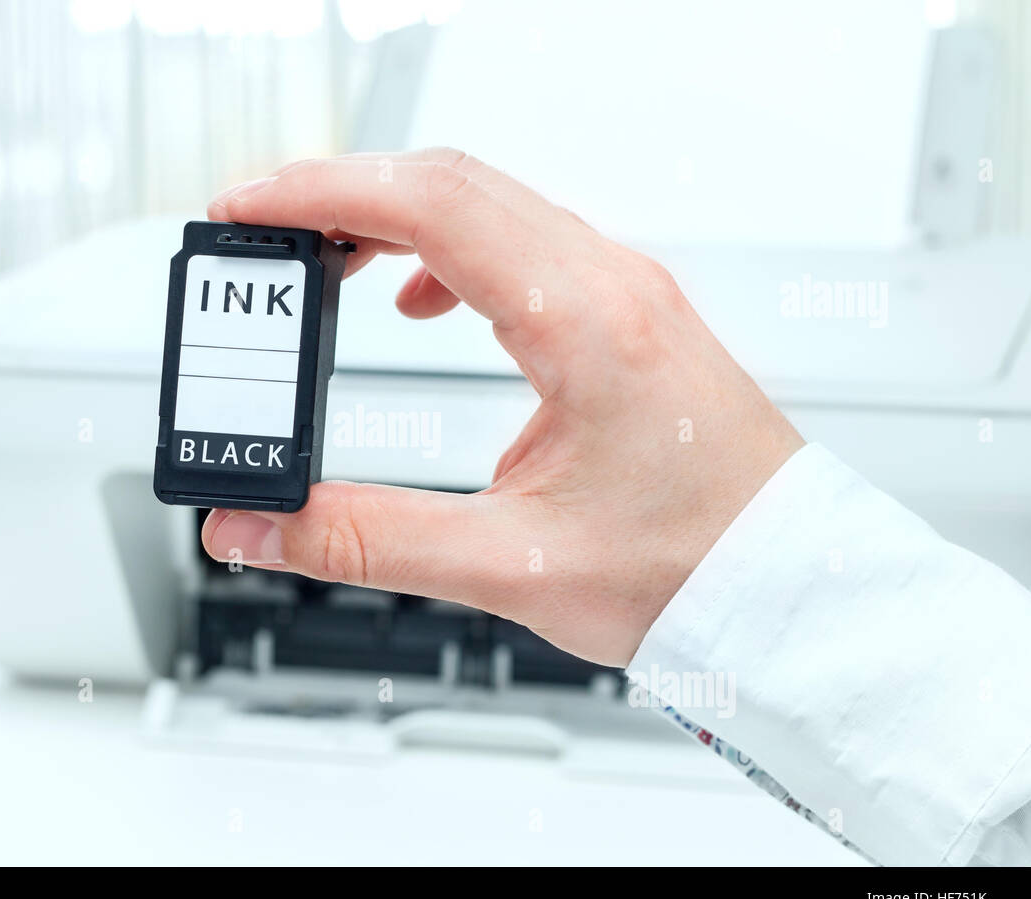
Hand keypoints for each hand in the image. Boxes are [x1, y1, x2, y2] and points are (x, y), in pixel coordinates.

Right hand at [202, 148, 802, 667]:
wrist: (783, 583)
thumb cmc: (691, 568)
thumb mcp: (512, 563)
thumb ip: (369, 541)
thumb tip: (258, 524)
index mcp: (589, 322)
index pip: (432, 207)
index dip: (322, 195)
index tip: (248, 210)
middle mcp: (611, 284)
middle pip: (451, 184)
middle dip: (340, 193)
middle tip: (261, 231)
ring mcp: (624, 291)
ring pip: (487, 205)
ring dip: (394, 217)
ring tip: (322, 260)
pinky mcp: (625, 314)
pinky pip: (521, 244)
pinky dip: (447, 252)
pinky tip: (419, 301)